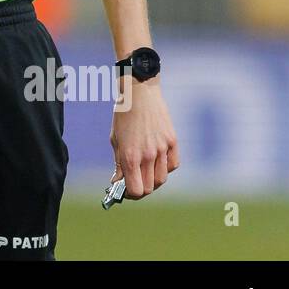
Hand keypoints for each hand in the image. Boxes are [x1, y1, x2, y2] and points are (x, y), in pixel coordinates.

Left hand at [108, 78, 179, 198]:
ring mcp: (162, 149)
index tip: (124, 192)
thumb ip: (118, 164)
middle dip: (140, 190)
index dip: (130, 195)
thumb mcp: (115, 140)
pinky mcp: (173, 141)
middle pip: (149, 188)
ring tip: (144, 173)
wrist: (139, 93)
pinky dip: (165, 168)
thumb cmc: (123, 115)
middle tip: (133, 184)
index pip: (136, 190)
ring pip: (162, 179)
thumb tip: (117, 182)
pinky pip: (172, 165)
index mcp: (130, 156)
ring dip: (152, 181)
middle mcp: (148, 155)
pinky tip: (157, 162)